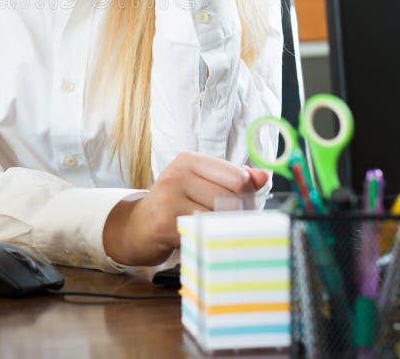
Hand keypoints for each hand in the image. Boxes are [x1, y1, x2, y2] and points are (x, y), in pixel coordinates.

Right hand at [102, 152, 268, 265]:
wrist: (136, 228)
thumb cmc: (174, 206)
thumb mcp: (200, 185)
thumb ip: (232, 179)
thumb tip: (264, 176)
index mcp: (189, 160)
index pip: (238, 177)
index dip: (247, 197)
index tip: (240, 208)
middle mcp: (177, 173)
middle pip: (232, 198)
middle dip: (237, 216)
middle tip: (226, 225)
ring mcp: (169, 197)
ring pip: (220, 217)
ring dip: (223, 230)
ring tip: (212, 232)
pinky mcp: (165, 222)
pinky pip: (204, 233)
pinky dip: (208, 240)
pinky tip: (198, 238)